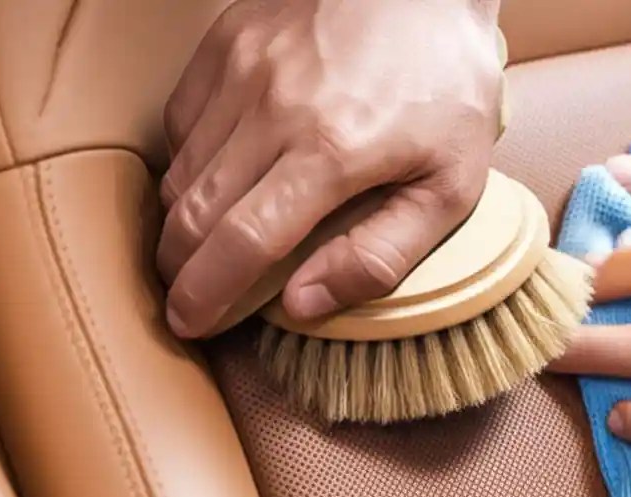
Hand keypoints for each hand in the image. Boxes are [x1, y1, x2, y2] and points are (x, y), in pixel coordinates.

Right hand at [158, 0, 502, 337]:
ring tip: (201, 249)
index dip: (206, 294)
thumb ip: (381, 254)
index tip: (190, 322)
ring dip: (182, 221)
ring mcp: (243, 69)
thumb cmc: (449, 87)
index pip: (241, 243)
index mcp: (332, 152)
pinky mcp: (227, 40)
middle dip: (178, 269)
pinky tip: (217, 179)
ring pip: (180, 168)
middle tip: (186, 299)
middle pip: (193, 213)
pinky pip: (181, 119)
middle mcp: (273, 109)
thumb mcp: (451, 185)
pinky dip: (187, 161)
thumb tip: (303, 305)